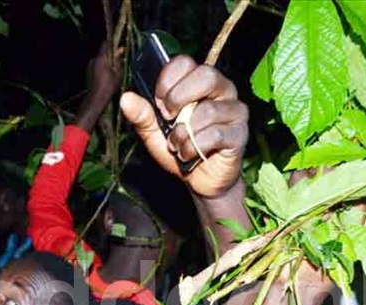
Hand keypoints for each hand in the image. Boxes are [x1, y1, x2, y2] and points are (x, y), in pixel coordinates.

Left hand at [86, 41, 121, 107]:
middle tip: (119, 60)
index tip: (119, 44)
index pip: (106, 43)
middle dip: (111, 54)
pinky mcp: (88, 71)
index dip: (113, 42)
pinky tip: (107, 75)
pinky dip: (102, 67)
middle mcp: (94, 60)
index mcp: (101, 58)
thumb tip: (121, 49)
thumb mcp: (117, 73)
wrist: (96, 99)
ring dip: (107, 61)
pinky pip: (97, 66)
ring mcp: (90, 65)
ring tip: (113, 70)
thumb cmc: (108, 87)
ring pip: (100, 59)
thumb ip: (118, 59)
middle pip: (104, 52)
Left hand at [120, 55, 248, 198]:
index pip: (185, 63)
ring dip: (183, 134)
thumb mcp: (154, 133)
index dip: (167, 81)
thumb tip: (126, 98)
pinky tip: (189, 155)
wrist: (201, 181)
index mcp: (199, 83)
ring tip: (177, 145)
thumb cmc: (181, 149)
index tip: (159, 104)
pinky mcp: (239, 133)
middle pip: (206, 75)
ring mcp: (234, 111)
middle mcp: (222, 90)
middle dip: (179, 97)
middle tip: (168, 118)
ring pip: (207, 111)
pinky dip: (194, 148)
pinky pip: (215, 134)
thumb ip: (142, 115)